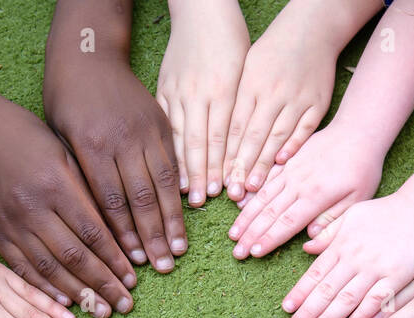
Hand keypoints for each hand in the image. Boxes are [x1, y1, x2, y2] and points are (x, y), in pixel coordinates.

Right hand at [0, 100, 136, 316]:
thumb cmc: (29, 139)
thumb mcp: (65, 155)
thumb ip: (88, 193)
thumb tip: (119, 235)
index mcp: (57, 185)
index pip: (93, 233)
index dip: (115, 260)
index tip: (133, 280)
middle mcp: (33, 208)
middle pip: (75, 256)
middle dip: (102, 284)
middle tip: (125, 305)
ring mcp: (11, 223)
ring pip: (50, 268)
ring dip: (78, 293)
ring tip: (101, 310)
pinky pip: (22, 268)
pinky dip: (44, 288)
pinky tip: (64, 303)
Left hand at [45, 55, 185, 272]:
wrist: (88, 57)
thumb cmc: (64, 103)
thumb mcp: (59, 140)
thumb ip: (79, 180)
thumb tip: (96, 228)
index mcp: (91, 146)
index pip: (111, 201)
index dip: (124, 235)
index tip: (133, 262)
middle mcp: (122, 140)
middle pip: (142, 198)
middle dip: (153, 237)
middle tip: (163, 268)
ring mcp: (146, 131)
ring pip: (164, 184)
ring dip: (172, 221)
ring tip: (177, 251)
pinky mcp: (161, 124)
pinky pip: (174, 164)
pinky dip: (179, 193)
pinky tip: (184, 217)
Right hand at [156, 0, 249, 206]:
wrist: (201, 9)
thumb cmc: (231, 40)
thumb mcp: (246, 71)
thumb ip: (244, 109)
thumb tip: (251, 148)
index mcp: (222, 89)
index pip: (220, 136)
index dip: (219, 166)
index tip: (219, 191)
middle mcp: (197, 93)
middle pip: (198, 142)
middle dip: (198, 175)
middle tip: (199, 203)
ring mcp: (176, 91)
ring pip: (179, 135)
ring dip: (181, 166)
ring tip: (181, 192)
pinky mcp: (163, 88)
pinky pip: (163, 123)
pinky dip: (165, 145)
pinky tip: (163, 165)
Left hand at [223, 8, 338, 199]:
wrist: (311, 31)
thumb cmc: (273, 52)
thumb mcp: (247, 70)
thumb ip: (236, 102)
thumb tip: (220, 137)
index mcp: (250, 86)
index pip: (235, 126)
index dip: (226, 154)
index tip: (219, 178)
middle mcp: (272, 93)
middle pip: (254, 135)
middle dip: (242, 166)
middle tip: (234, 192)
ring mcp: (296, 99)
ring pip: (277, 136)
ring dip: (264, 163)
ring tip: (254, 186)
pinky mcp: (317, 103)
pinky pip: (304, 129)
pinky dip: (293, 146)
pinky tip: (282, 162)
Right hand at [229, 123, 381, 258]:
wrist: (357, 131)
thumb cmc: (362, 168)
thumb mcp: (358, 198)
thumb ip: (333, 219)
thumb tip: (310, 239)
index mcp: (315, 196)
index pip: (287, 223)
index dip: (269, 239)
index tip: (253, 253)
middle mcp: (297, 184)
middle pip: (269, 213)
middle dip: (250, 234)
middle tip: (237, 252)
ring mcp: (290, 171)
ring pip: (262, 197)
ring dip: (246, 217)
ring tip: (232, 234)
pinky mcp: (287, 161)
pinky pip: (265, 179)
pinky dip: (251, 192)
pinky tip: (239, 203)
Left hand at [281, 190, 413, 317]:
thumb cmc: (386, 212)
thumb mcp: (352, 215)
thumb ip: (329, 233)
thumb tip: (306, 248)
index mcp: (342, 244)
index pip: (315, 273)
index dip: (299, 292)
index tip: (286, 309)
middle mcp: (355, 258)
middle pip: (326, 289)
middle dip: (307, 311)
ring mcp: (376, 268)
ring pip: (347, 297)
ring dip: (328, 317)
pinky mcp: (397, 276)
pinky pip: (376, 299)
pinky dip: (362, 314)